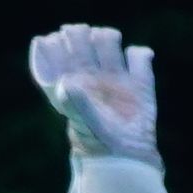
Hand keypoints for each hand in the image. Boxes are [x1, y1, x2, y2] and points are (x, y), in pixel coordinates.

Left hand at [30, 23, 159, 165]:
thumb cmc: (100, 144)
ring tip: (109, 42)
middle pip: (79, 38)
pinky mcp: (138, 83)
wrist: (128, 158)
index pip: (53, 51)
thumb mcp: (84, 124)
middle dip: (78, 34)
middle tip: (82, 38)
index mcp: (70, 83)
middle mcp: (89, 76)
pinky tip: (137, 58)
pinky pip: (138, 56)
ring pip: (106, 40)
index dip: (53, 44)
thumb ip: (73, 103)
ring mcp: (114, 78)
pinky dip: (139, 53)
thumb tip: (66, 81)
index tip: (54, 44)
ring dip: (106, 36)